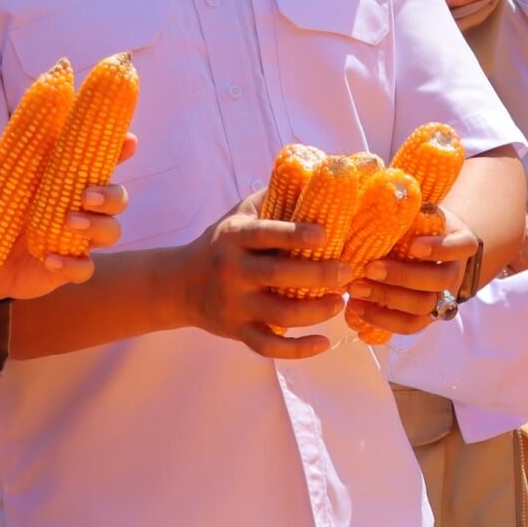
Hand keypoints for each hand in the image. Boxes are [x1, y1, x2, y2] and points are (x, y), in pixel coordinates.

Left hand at [0, 132, 134, 304]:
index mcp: (65, 179)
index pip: (101, 160)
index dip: (121, 150)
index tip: (128, 142)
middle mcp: (79, 207)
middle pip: (118, 197)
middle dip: (112, 195)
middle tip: (85, 195)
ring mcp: (77, 239)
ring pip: (112, 232)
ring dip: (98, 226)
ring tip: (69, 222)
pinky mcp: (68, 268)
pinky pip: (85, 268)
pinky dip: (72, 265)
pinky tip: (50, 260)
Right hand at [178, 194, 354, 359]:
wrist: (179, 284)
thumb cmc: (221, 244)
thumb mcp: (237, 216)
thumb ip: (270, 199)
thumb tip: (314, 176)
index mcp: (235, 237)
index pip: (265, 234)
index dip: (294, 234)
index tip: (325, 233)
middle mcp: (233, 271)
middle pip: (278, 275)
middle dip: (318, 274)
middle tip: (347, 271)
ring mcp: (235, 304)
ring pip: (279, 314)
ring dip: (316, 311)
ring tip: (339, 301)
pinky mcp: (237, 330)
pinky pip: (268, 346)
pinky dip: (297, 350)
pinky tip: (324, 343)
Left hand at [348, 212, 482, 338]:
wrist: (435, 250)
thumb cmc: (422, 226)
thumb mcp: (421, 213)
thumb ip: (406, 212)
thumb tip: (375, 203)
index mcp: (461, 243)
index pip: (459, 246)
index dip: (439, 248)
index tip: (413, 245)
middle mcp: (455, 273)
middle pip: (438, 281)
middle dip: (401, 277)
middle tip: (369, 269)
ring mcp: (443, 298)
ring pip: (423, 307)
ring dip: (387, 299)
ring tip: (356, 291)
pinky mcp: (427, 317)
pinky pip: (409, 325)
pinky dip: (382, 320)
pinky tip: (357, 310)